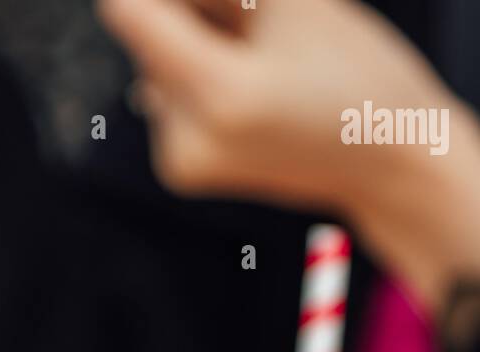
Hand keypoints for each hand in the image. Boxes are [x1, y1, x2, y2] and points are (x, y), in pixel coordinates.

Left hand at [100, 0, 479, 308]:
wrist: (382, 161)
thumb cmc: (351, 68)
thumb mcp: (290, 1)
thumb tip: (144, 0)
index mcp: (220, 93)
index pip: (131, 11)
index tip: (211, 2)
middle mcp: (190, 139)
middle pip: (147, 36)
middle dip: (187, 12)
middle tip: (250, 26)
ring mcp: (179, 162)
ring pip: (155, 65)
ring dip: (194, 43)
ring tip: (257, 60)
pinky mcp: (179, 171)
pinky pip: (167, 98)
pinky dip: (196, 78)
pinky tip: (246, 89)